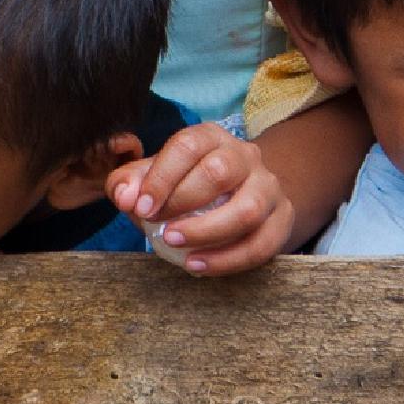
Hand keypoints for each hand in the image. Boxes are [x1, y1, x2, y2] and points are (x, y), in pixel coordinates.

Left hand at [108, 122, 295, 274]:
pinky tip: (197, 265)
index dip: (162, 176)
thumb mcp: (158, 175)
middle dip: (184, 201)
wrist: (244, 192)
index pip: (188, 145)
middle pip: (219, 172)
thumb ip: (131, 182)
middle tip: (158, 228)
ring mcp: (268, 187)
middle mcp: (245, 156)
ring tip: (175, 246)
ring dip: (207, 232)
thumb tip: (122, 196)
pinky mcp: (281, 219)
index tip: (140, 207)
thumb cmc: (190, 183)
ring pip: (246, 210)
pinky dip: (227, 260)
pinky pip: (261, 244)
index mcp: (211, 137)